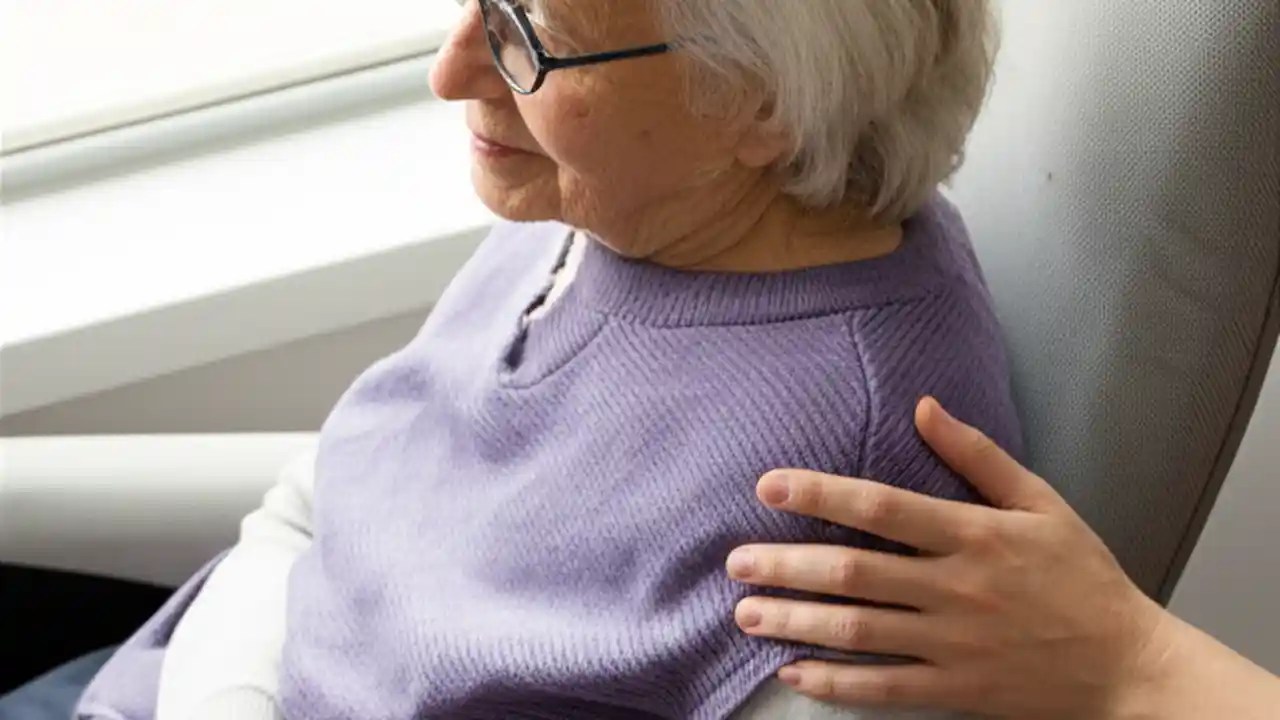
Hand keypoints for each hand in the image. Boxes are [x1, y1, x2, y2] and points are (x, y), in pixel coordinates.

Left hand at [727, 397, 1174, 718]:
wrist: (1129, 666)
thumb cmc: (1082, 576)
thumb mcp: (1041, 503)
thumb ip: (977, 455)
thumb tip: (923, 405)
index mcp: (974, 534)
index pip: (881, 507)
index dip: (820, 494)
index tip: (768, 485)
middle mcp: (956, 588)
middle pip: (854, 572)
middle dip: (786, 565)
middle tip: (735, 561)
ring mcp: (953, 644)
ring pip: (858, 630)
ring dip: (796, 621)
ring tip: (746, 612)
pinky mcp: (956, 690)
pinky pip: (883, 687)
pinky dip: (834, 682)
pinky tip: (793, 671)